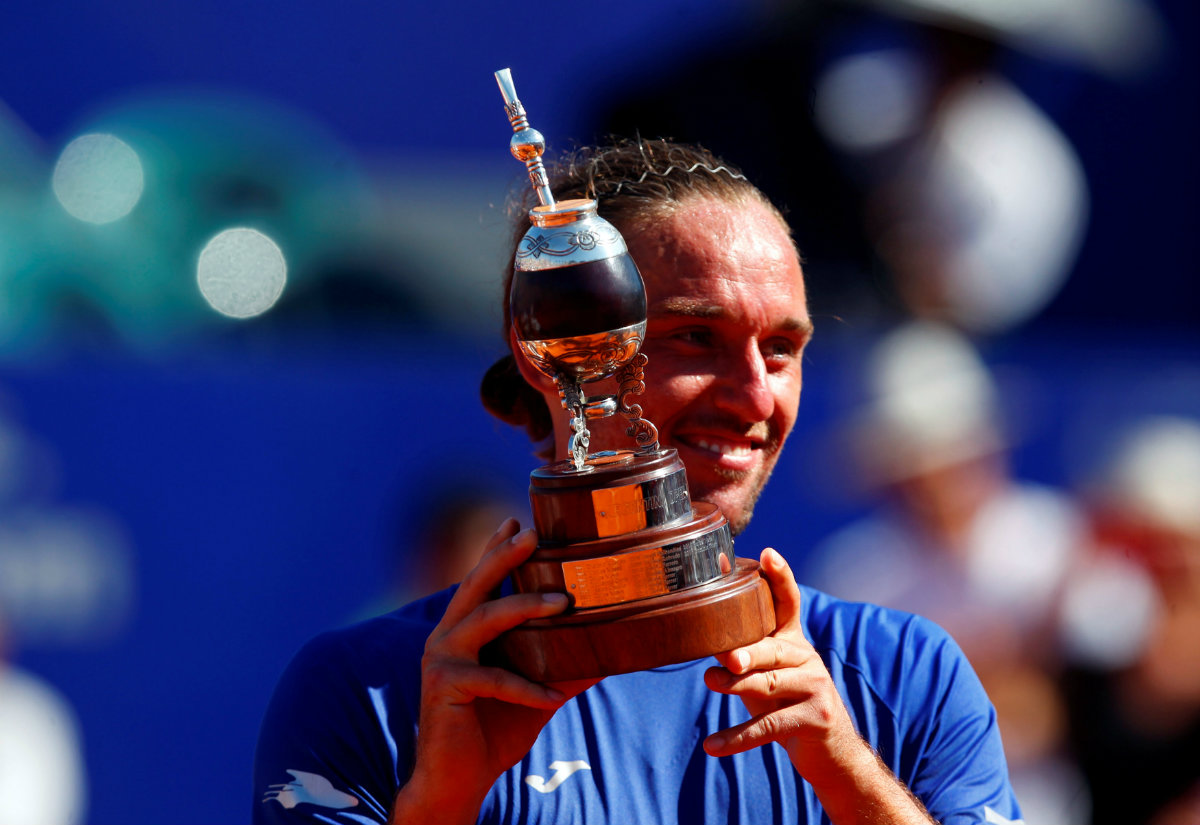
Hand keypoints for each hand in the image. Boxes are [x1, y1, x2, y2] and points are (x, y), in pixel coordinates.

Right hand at [391, 519, 598, 824]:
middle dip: (503, 555)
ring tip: (562, 602)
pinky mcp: (445, 687)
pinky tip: (554, 698)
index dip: (495, 548)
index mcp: (464, 630)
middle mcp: (447, 636)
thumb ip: (565, 667)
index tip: (515, 518)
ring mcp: (442, 659)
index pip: (480, 581)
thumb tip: (614, 651)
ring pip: (484, 618)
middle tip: (531, 533)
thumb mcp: (537, 691)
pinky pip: (494, 679)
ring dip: (524, 606)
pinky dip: (527, 688)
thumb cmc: (496, 728)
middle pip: (476, 584)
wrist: (459, 779)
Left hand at [702, 547, 864, 777]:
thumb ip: (742, 656)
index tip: (768, 553)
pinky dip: (737, 738)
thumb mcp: (767, 676)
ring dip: (737, 686)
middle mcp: (807, 659)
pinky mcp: (813, 721)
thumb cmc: (788, 705)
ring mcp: (815, 690)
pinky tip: (712, 746)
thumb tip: (701, 638)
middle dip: (749, 650)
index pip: (789, 603)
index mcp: (794, 642)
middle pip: (773, 649)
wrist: (833, 753)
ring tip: (710, 681)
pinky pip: (769, 727)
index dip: (780, 577)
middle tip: (727, 655)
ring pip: (770, 684)